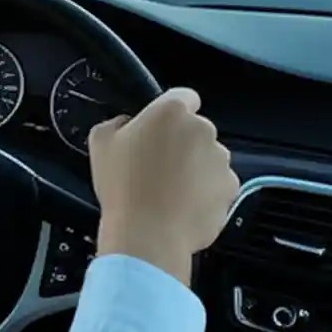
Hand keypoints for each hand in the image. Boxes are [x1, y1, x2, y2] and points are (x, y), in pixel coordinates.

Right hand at [88, 87, 238, 285]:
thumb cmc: (122, 185)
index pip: (183, 97)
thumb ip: (117, 123)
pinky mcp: (231, 188)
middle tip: (158, 167)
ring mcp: (221, 160)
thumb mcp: (101, 143)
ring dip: (196, 168)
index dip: (171, 113)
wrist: (148, 235)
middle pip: (196, 129)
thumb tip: (128, 125)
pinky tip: (184, 207)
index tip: (158, 131)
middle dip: (183, 143)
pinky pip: (218, 184)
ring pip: (209, 157)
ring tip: (171, 192)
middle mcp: (203, 129)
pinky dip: (206, 192)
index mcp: (172, 111)